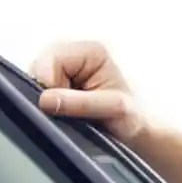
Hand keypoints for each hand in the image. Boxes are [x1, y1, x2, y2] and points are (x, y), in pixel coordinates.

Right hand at [28, 41, 148, 141]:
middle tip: (70, 112)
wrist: (141, 131)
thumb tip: (46, 100)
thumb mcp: (112, 110)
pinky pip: (45, 90)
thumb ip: (79, 103)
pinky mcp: (65, 80)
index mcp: (93, 51)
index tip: (60, 106)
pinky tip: (70, 111)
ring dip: (50, 100)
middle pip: (41, 68)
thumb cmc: (136, 117)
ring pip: (40, 80)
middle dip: (48, 92)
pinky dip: (52, 103)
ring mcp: (70, 67)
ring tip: (75, 112)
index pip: (50, 60)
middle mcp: (79, 53)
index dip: (48, 85)